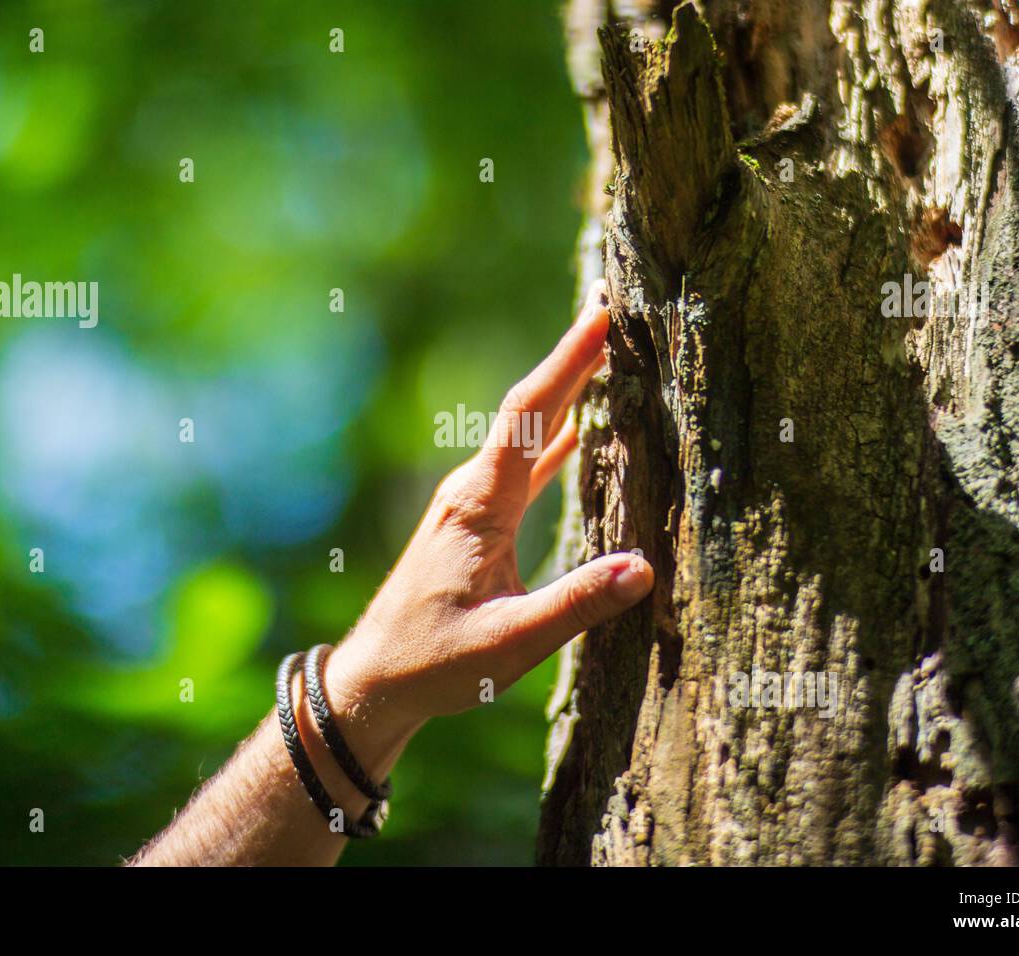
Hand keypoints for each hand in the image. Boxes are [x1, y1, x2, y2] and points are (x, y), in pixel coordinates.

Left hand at [325, 281, 654, 743]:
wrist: (375, 678)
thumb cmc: (434, 661)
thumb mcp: (508, 641)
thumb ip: (576, 605)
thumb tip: (644, 568)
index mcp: (480, 503)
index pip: (531, 414)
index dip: (569, 362)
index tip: (602, 314)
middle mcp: (474, 489)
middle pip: (532, 407)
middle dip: (573, 357)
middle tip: (614, 306)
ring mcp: (474, 502)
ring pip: (529, 432)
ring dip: (567, 392)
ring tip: (608, 353)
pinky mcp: (479, 521)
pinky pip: (526, 464)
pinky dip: (557, 437)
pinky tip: (583, 428)